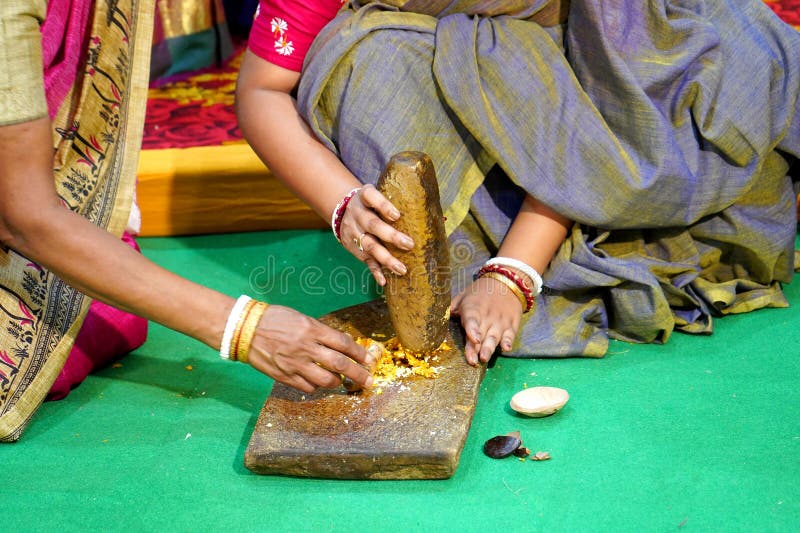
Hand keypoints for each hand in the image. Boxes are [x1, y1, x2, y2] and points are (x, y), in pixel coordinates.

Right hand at [247, 305, 377, 392]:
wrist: (244, 330)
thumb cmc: (274, 319)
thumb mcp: (301, 318)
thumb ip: (320, 332)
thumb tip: (340, 345)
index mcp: (312, 329)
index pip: (343, 344)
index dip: (359, 353)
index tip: (368, 360)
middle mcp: (306, 348)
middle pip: (340, 365)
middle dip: (358, 374)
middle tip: (369, 381)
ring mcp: (295, 364)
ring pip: (326, 380)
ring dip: (337, 382)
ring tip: (341, 381)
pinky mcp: (285, 376)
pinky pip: (308, 387)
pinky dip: (316, 386)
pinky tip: (318, 381)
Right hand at [338, 184, 414, 285]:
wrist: (341, 211)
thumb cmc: (370, 204)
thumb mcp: (375, 195)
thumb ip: (397, 200)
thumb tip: (437, 213)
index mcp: (364, 197)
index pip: (371, 197)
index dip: (383, 206)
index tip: (397, 215)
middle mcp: (357, 214)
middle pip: (372, 225)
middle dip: (391, 236)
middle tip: (409, 244)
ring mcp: (354, 232)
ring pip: (369, 246)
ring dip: (386, 258)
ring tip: (401, 269)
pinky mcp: (354, 247)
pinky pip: (365, 260)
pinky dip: (375, 271)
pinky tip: (384, 280)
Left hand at [450, 277, 523, 365]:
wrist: (506, 283)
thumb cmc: (479, 292)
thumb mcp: (463, 296)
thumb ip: (451, 308)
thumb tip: (436, 319)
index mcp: (473, 308)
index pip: (472, 319)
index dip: (472, 329)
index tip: (473, 339)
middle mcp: (487, 316)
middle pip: (481, 334)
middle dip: (476, 348)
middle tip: (472, 361)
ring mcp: (500, 322)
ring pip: (494, 337)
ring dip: (489, 348)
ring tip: (484, 358)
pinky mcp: (511, 325)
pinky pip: (510, 335)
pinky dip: (508, 342)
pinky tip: (506, 348)